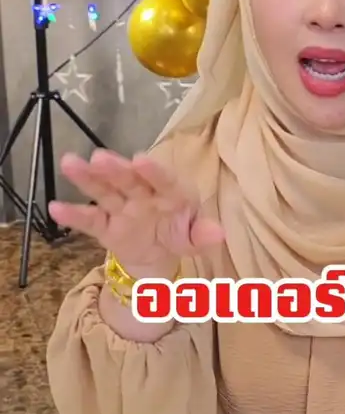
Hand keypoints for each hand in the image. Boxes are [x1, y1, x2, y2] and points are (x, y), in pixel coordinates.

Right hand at [49, 149, 223, 275]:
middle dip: (115, 169)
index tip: (140, 159)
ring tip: (70, 163)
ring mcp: (121, 207)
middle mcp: (143, 194)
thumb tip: (219, 233)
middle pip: (128, 179)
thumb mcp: (192, 238)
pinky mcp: (104, 224)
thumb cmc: (179, 234)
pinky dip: (72, 215)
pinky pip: (88, 219)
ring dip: (87, 178)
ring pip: (104, 191)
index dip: (153, 171)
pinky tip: (55, 207)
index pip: (163, 180)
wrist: (156, 256)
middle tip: (99, 157)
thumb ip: (202, 234)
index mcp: (170, 192)